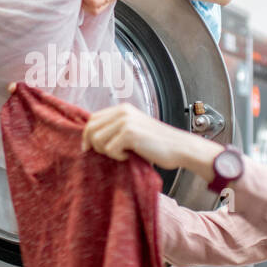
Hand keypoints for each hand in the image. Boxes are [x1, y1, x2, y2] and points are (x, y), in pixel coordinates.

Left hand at [80, 102, 220, 172]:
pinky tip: (130, 155)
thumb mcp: (134, 129)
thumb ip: (116, 128)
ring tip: (123, 153)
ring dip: (107, 152)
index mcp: (122, 109)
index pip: (93, 119)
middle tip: (108, 154)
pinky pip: (109, 149)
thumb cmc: (157, 143)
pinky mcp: (129, 133)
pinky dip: (118, 157)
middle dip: (94, 145)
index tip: (90, 148)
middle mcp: (122, 112)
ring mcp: (125, 121)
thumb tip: (91, 139)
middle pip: (91, 129)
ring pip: (97, 140)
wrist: (178, 148)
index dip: (88, 135)